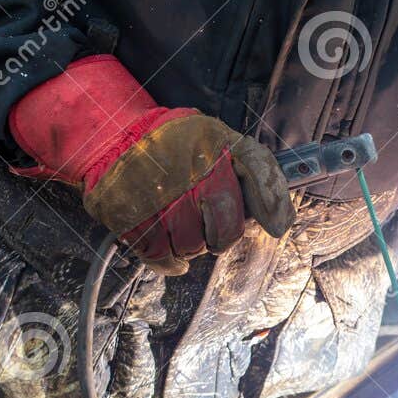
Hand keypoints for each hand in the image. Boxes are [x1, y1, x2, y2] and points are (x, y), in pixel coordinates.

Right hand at [9, 55, 293, 274]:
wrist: (116, 136)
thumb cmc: (181, 146)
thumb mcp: (227, 143)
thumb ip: (261, 177)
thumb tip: (281, 226)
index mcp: (212, 155)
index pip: (253, 193)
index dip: (260, 211)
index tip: (263, 221)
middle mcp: (182, 178)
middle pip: (222, 235)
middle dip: (221, 233)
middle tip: (207, 218)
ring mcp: (152, 201)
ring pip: (191, 250)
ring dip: (192, 246)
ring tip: (183, 224)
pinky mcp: (127, 219)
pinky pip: (159, 258)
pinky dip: (170, 261)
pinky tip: (171, 247)